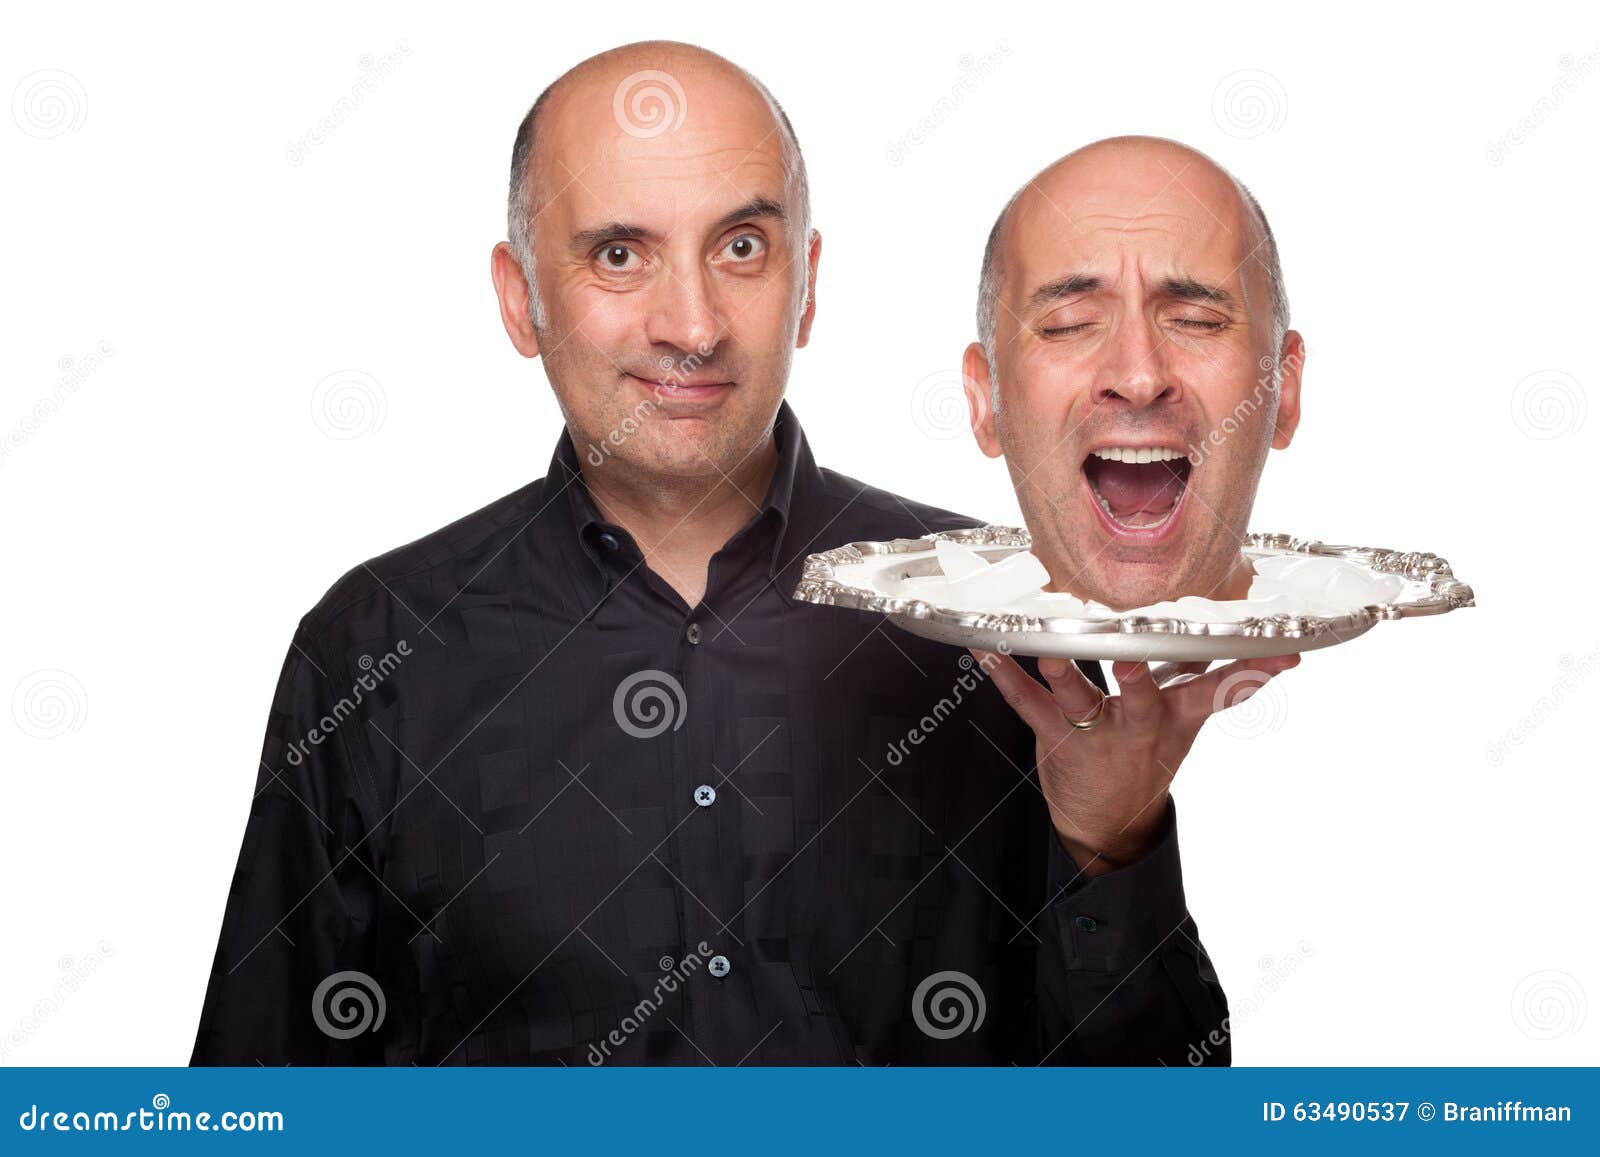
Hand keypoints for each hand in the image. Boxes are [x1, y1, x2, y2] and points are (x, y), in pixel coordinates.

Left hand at [974, 649, 1300, 875]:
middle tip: (1130, 657)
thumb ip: (1207, 675)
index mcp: (1176, 714)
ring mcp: (1095, 732)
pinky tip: (987, 651)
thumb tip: (1251, 636)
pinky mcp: (1056, 736)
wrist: (1109, 823)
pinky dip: (1005, 677)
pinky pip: (1027, 704)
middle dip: (1138, 677)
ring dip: (1062, 672)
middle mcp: (1138, 723)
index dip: (1252, 672)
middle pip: (1143, 697)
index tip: (1283, 654)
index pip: (1221, 690)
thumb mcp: (1184, 720)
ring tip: (1047, 649)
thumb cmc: (1147, 754)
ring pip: (1079, 698)